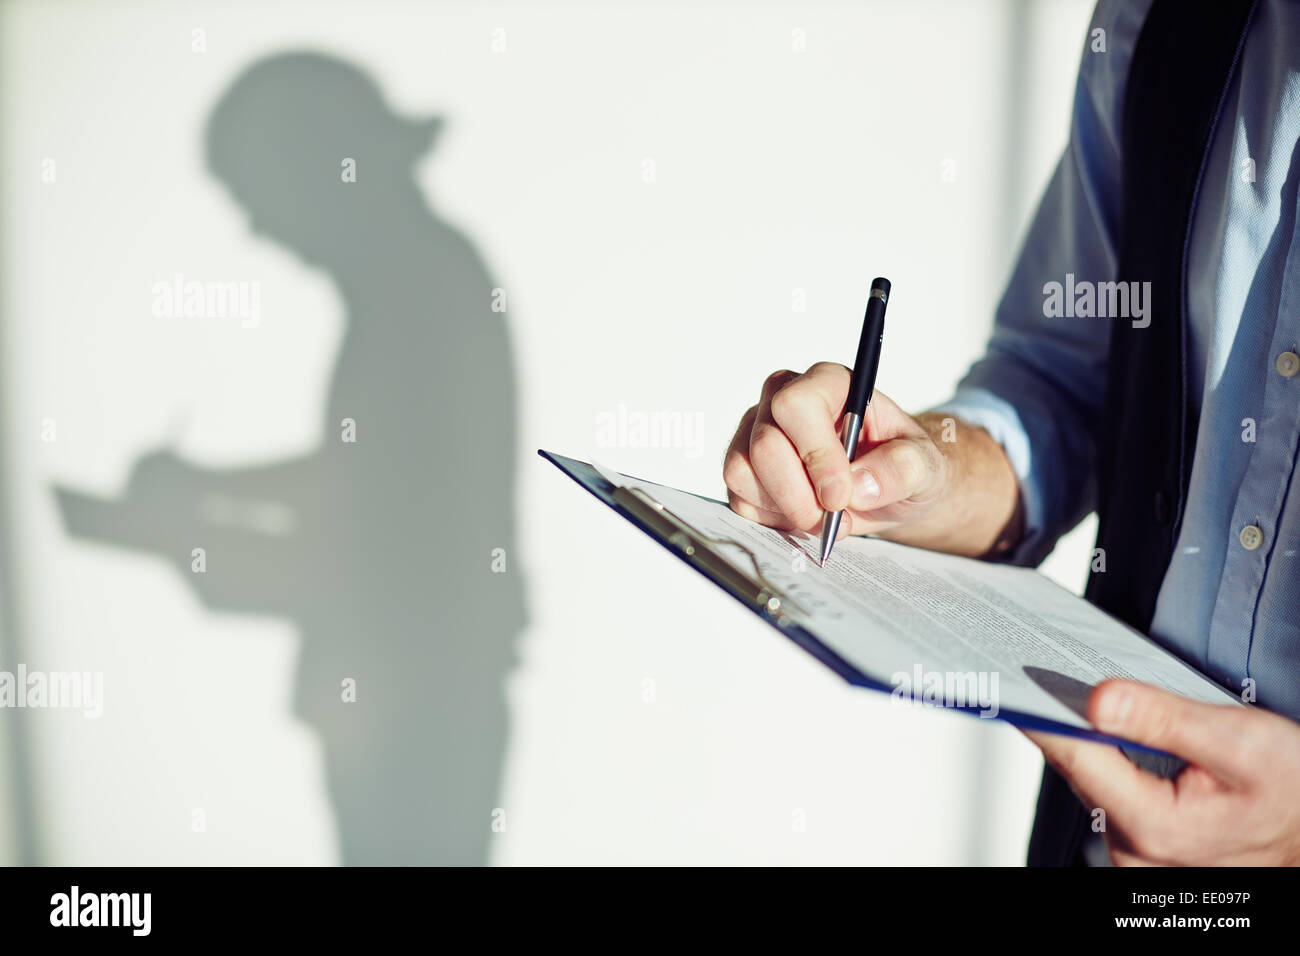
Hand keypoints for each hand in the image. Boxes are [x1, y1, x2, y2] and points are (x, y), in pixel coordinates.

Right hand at [723, 363, 949, 539]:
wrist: (886, 490)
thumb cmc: (902, 465)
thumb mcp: (927, 467)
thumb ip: (905, 468)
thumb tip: (861, 484)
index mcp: (829, 383)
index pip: (796, 405)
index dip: (815, 455)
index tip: (840, 495)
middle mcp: (783, 400)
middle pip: (764, 444)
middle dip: (799, 494)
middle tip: (833, 518)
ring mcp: (757, 433)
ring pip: (742, 471)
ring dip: (785, 508)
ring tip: (824, 518)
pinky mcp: (744, 469)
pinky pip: (738, 497)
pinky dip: (771, 517)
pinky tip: (802, 515)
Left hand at [1027, 680, 1299, 865]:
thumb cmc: (1293, 791)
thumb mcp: (1241, 744)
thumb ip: (1166, 720)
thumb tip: (1097, 699)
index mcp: (1152, 827)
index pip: (1073, 756)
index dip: (1040, 711)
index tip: (1012, 674)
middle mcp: (1132, 848)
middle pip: (1076, 765)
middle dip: (1066, 715)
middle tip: (1052, 663)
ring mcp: (1133, 850)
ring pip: (1089, 774)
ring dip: (1087, 733)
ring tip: (1084, 688)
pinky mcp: (1139, 841)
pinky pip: (1106, 786)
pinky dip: (1106, 753)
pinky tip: (1112, 723)